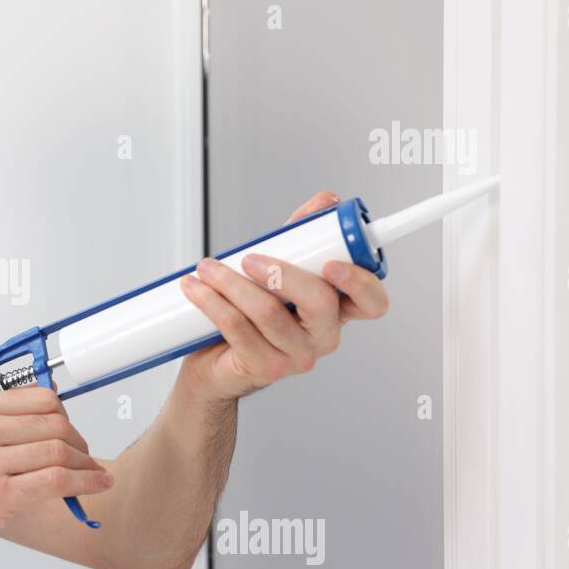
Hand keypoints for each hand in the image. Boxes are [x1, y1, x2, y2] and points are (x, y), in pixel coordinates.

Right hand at [0, 386, 112, 568]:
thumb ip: (2, 420)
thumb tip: (48, 400)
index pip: (39, 398)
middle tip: (84, 456)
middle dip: (79, 442)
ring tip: (94, 474)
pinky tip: (98, 484)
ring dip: (87, 464)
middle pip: (54, 424)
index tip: (71, 428)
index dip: (65, 414)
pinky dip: (86, 482)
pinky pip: (58, 480)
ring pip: (60, 452)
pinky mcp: (0, 495)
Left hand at [177, 190, 389, 402]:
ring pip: (270, 314)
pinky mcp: (265, 368)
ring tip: (208, 268)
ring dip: (232, 284)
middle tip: (249, 257)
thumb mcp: (279, 266)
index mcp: (337, 310)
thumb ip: (303, 235)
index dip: (361, 283)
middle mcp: (323, 336)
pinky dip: (213, 304)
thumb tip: (327, 200)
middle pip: (320, 303)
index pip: (372, 302)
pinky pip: (239, 331)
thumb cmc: (251, 312)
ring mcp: (296, 356)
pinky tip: (196, 289)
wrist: (215, 359)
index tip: (332, 263)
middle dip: (281, 274)